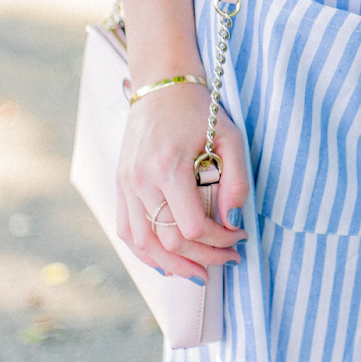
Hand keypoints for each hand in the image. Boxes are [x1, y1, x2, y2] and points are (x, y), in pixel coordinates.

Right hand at [115, 83, 250, 280]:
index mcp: (168, 167)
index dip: (219, 240)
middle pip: (168, 241)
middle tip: (229, 259)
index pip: (192, 227)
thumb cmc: (200, 111)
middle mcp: (141, 180)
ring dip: (173, 265)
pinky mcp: (121, 185)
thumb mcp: (230, 138)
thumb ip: (236, 181)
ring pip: (143, 244)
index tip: (239, 237)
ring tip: (200, 273)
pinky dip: (145, 253)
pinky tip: (167, 263)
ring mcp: (126, 184)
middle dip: (203, 257)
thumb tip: (233, 222)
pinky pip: (126, 230)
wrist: (161, 88)